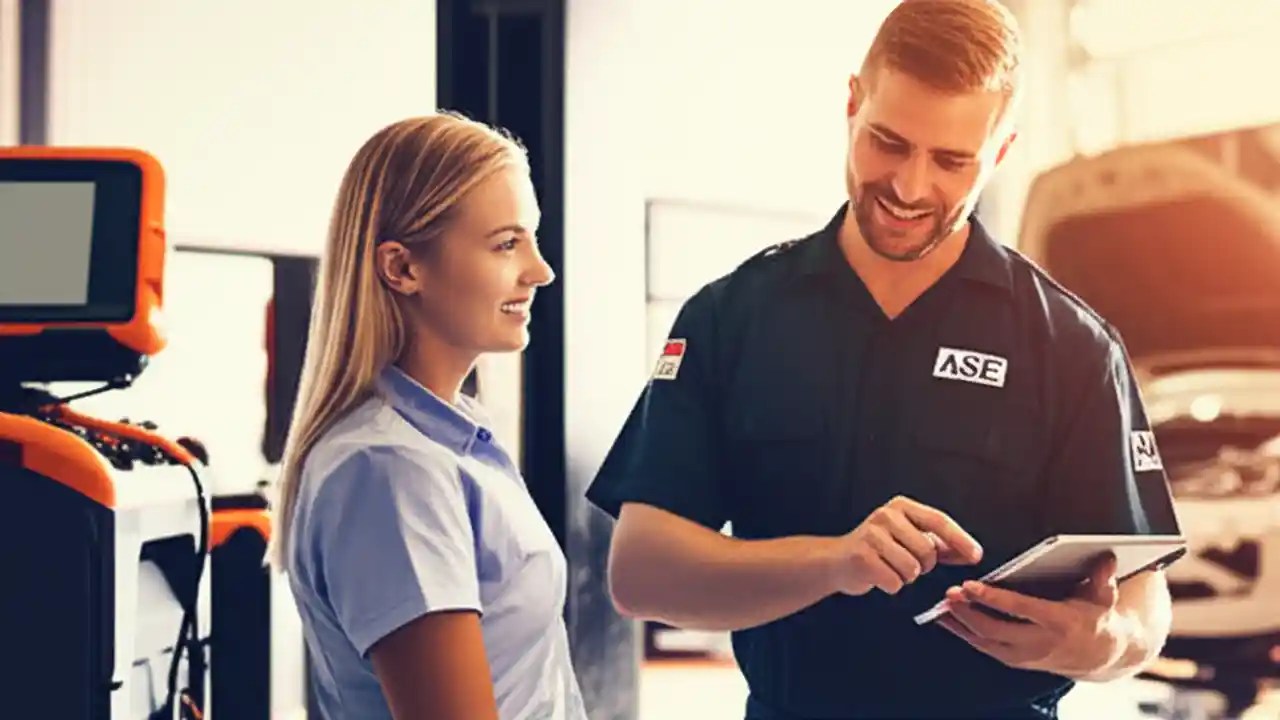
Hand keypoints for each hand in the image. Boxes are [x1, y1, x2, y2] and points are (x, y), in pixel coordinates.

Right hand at [831, 496, 983, 596]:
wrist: (836, 561)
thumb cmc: (877, 550)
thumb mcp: (908, 537)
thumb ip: (938, 543)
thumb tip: (970, 553)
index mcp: (901, 507)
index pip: (939, 520)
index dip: (960, 540)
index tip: (976, 556)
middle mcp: (886, 515)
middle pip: (927, 551)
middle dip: (923, 566)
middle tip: (907, 564)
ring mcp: (871, 535)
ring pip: (912, 569)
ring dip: (905, 577)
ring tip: (890, 569)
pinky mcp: (861, 557)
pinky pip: (894, 582)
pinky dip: (891, 586)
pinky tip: (879, 576)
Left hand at [937, 553, 1127, 678]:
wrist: (1101, 655)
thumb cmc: (1097, 617)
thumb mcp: (1104, 597)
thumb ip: (1101, 577)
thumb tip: (1106, 556)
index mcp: (1059, 622)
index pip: (1020, 609)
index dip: (993, 598)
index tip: (970, 586)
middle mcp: (1041, 642)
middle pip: (996, 629)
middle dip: (969, 612)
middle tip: (949, 593)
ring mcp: (1027, 656)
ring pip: (986, 642)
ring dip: (961, 625)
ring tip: (941, 606)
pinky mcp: (1017, 661)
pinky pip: (985, 649)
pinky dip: (964, 635)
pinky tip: (947, 620)